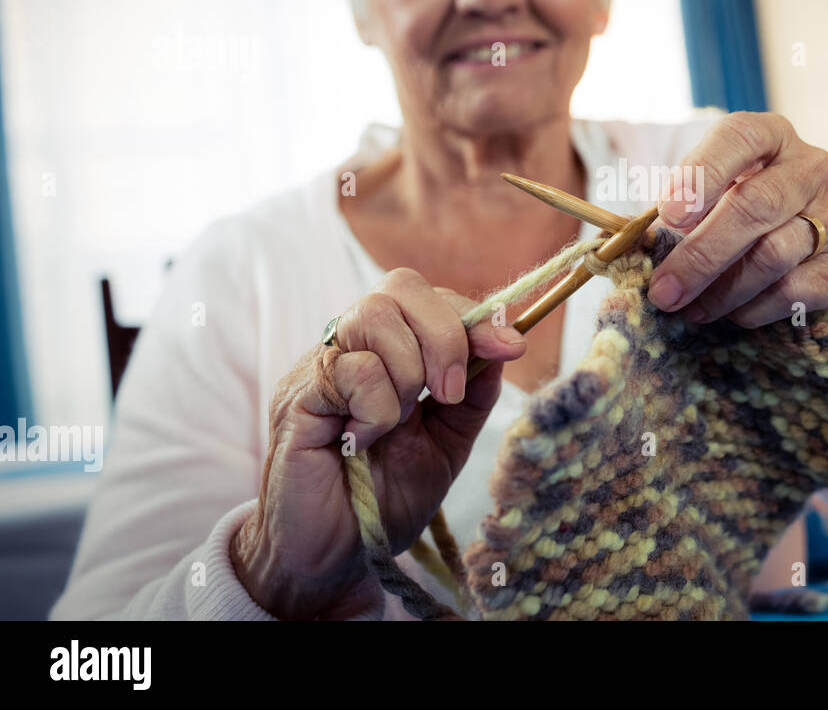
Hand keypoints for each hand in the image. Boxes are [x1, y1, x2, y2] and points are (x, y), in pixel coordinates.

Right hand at [231, 269, 526, 618]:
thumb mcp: (447, 443)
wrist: (335, 559)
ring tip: (399, 423)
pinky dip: (376, 409)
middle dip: (445, 335)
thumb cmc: (384, 500)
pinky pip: (351, 369)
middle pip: (401, 287)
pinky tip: (363, 443)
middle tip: (448, 395)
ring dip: (408, 372)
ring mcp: (320, 367)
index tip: (510, 347)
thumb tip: (505, 343)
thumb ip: (474, 394)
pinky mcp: (298, 396)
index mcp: (387, 353)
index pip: (429, 297)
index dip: (474, 316)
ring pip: (374, 316)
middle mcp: (351, 348)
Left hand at [648, 111, 827, 327]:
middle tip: (664, 289)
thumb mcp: (702, 198)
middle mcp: (811, 167)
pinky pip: (797, 290)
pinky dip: (755, 308)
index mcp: (772, 136)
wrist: (788, 250)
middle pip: (756, 204)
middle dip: (702, 253)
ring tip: (689, 308)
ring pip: (774, 254)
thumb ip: (676, 212)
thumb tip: (640, 247)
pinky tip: (732, 315)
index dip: (702, 174)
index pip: (741, 137)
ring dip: (722, 289)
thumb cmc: (730, 214)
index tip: (668, 215)